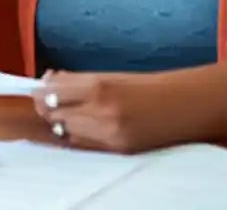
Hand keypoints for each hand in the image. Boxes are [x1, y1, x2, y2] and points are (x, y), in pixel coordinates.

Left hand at [31, 70, 190, 152]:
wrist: (186, 105)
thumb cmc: (151, 87)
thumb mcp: (113, 76)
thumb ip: (79, 81)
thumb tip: (49, 80)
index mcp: (98, 86)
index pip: (51, 92)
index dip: (41, 91)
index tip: (40, 88)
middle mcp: (100, 111)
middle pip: (53, 113)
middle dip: (46, 107)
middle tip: (46, 101)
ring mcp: (108, 133)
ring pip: (64, 130)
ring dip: (60, 122)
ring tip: (66, 113)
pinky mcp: (116, 149)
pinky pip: (82, 143)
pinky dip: (76, 135)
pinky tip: (80, 126)